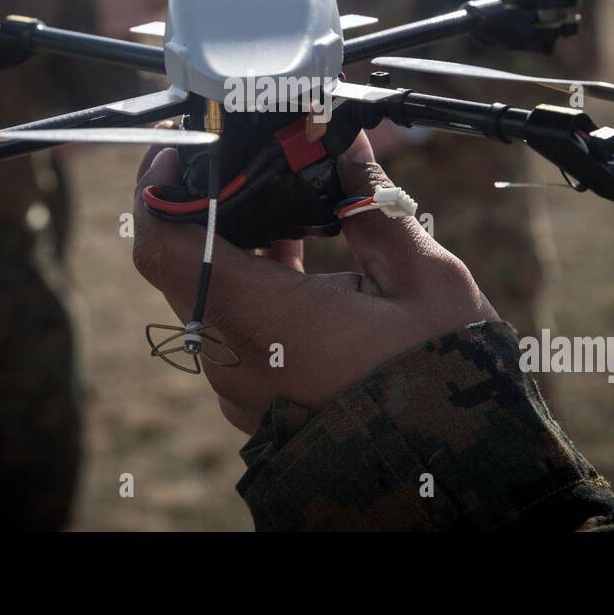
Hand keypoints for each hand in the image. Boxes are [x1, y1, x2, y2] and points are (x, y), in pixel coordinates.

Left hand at [132, 131, 497, 432]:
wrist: (457, 468)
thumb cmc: (445, 376)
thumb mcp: (423, 279)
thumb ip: (372, 205)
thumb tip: (347, 146)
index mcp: (265, 322)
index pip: (164, 247)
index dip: (156, 191)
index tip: (179, 152)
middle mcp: (236, 361)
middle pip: (185, 266)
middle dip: (208, 210)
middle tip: (248, 165)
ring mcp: (242, 390)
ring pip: (210, 299)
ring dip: (235, 251)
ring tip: (288, 209)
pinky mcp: (258, 405)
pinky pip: (233, 333)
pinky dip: (252, 290)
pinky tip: (300, 260)